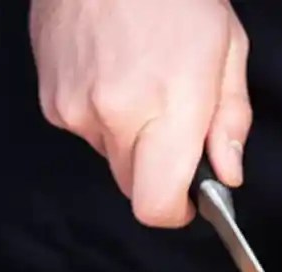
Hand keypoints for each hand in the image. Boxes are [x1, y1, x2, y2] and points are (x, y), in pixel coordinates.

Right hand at [30, 0, 249, 226]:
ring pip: (109, 155)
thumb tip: (227, 170)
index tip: (190, 201)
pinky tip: (114, 71)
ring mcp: (75, 109)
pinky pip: (84, 128)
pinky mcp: (51, 99)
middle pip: (135, 185)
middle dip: (158, 169)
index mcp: (166, 108)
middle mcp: (114, 116)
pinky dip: (101, 113)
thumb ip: (230, 120)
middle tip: (175, 122)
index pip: (156, 205)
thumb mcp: (228, 48)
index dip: (175, 212)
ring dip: (129, 135)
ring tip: (142, 80)